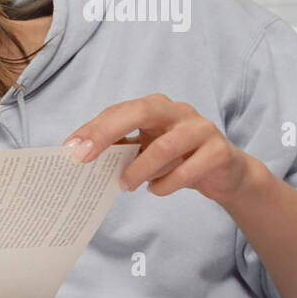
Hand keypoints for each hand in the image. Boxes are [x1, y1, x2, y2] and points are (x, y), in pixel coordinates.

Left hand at [62, 93, 253, 204]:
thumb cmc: (178, 159)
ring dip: (139, 169)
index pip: (121, 110)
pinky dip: (167, 184)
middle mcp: (179, 112)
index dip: (94, 127)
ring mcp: (202, 129)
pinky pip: (188, 169)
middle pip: (142, 111)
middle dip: (108, 132)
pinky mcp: (219, 152)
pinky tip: (155, 190)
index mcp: (157, 107)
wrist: (226, 174)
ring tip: (125, 185)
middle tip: (85, 158)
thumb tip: (82, 157)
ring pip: (165, 146)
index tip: (70, 147)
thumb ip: (121, 149)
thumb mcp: (146, 150)